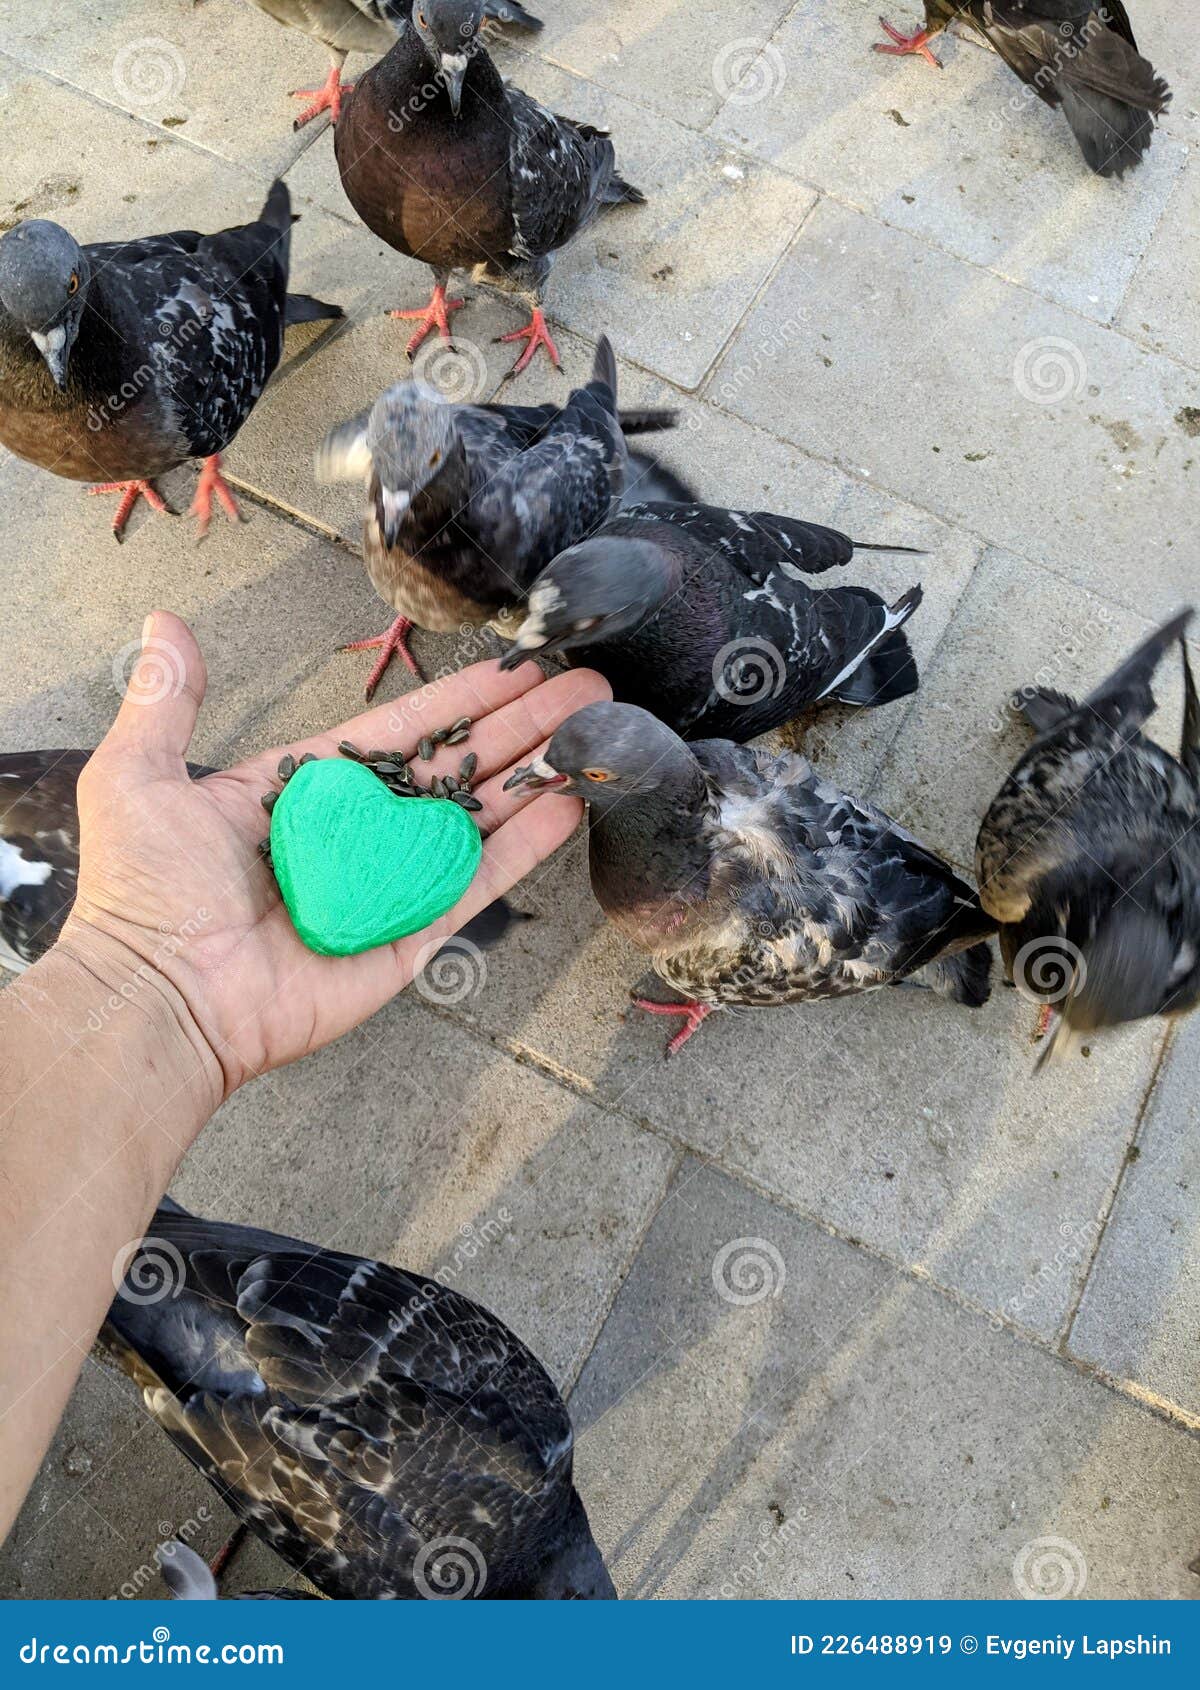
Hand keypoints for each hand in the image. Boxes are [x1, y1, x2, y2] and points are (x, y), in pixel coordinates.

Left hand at [62, 611, 607, 1105]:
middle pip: (454, 768)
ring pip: (476, 820)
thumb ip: (165, 700)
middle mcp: (355, 834)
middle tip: (584, 690)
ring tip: (594, 736)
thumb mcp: (138, 776)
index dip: (460, 699)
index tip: (514, 668)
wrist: (160, 996)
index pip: (399, 732)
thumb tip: (165, 623)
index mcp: (304, 791)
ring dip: (535, 777)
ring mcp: (387, 886)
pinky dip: (522, 848)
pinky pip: (474, 885)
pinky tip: (568, 806)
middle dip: (520, 727)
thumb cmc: (142, 893)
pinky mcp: (407, 937)